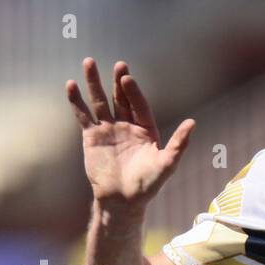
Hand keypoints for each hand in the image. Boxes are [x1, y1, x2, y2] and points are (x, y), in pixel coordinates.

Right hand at [67, 58, 194, 210]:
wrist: (121, 202)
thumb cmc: (147, 186)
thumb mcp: (166, 164)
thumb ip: (178, 144)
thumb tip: (192, 123)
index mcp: (145, 128)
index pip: (139, 104)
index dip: (132, 92)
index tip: (126, 79)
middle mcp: (127, 125)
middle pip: (121, 98)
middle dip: (118, 82)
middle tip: (118, 65)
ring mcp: (108, 129)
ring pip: (100, 101)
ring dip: (94, 83)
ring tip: (89, 63)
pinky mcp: (91, 137)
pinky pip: (83, 116)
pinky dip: (77, 101)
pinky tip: (71, 86)